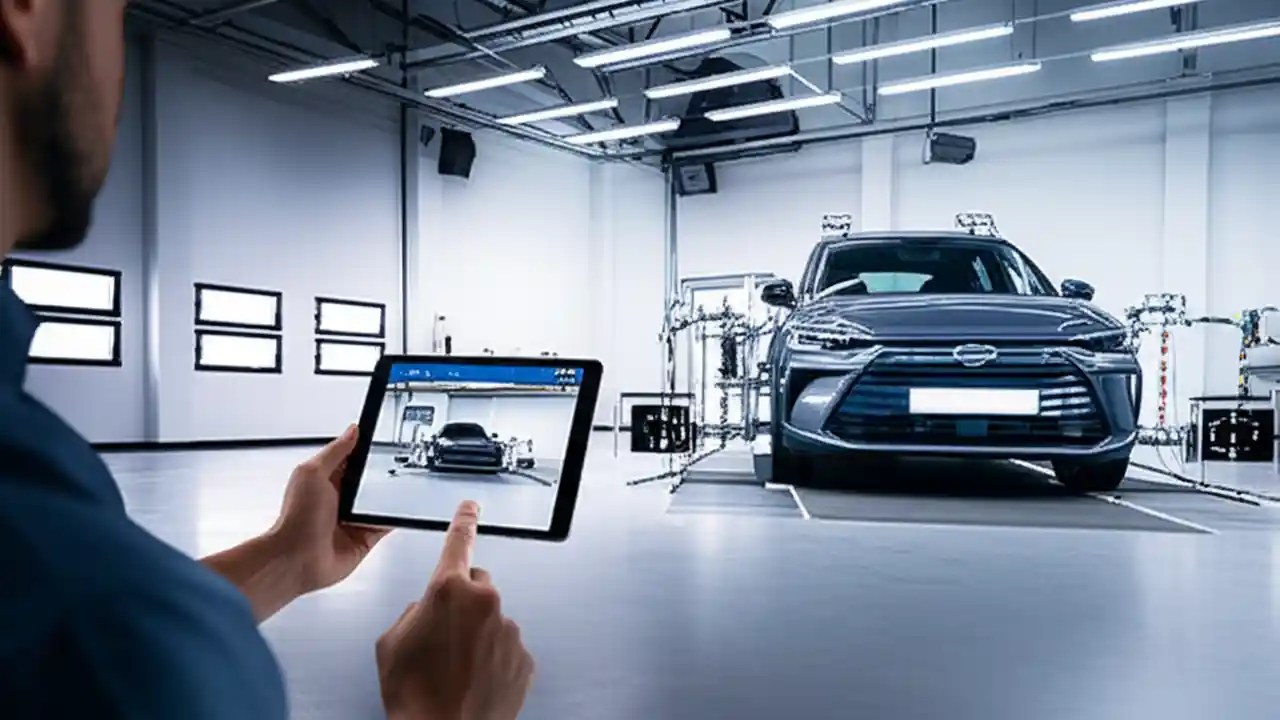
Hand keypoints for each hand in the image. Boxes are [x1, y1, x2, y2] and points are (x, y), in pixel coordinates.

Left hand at [271, 425, 390, 594]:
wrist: (298, 559)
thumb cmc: (297, 518)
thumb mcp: (313, 473)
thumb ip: (335, 451)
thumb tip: (352, 431)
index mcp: (326, 479)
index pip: (352, 458)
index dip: (366, 448)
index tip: (383, 438)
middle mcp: (340, 499)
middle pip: (369, 479)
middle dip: (383, 472)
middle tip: (400, 462)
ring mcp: (354, 519)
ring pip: (381, 501)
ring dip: (391, 495)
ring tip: (405, 483)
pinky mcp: (365, 537)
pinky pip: (386, 523)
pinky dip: (396, 517)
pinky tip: (403, 509)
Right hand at [376, 501, 534, 719]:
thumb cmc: (415, 696)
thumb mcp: (391, 644)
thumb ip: (413, 612)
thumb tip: (427, 610)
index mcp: (448, 591)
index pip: (459, 542)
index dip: (464, 521)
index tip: (470, 507)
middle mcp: (484, 604)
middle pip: (476, 585)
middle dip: (462, 601)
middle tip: (443, 634)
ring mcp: (508, 630)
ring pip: (491, 620)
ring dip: (476, 635)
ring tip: (455, 669)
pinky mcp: (524, 656)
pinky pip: (506, 647)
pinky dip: (492, 659)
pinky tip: (473, 680)